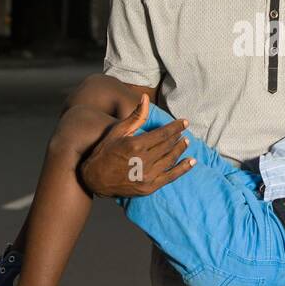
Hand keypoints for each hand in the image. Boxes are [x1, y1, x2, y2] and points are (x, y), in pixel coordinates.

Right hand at [79, 94, 194, 196]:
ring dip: (180, 150)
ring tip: (186, 142)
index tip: (185, 122)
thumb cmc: (104, 152)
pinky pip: (170, 177)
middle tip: (184, 132)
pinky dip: (182, 169)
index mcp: (135, 145)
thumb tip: (146, 97)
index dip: (176, 127)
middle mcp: (143, 161)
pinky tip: (190, 162)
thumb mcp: (117, 131)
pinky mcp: (148, 188)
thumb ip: (136, 116)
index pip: (163, 134)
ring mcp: (147, 176)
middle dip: (178, 137)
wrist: (94, 179)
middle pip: (168, 146)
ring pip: (170, 160)